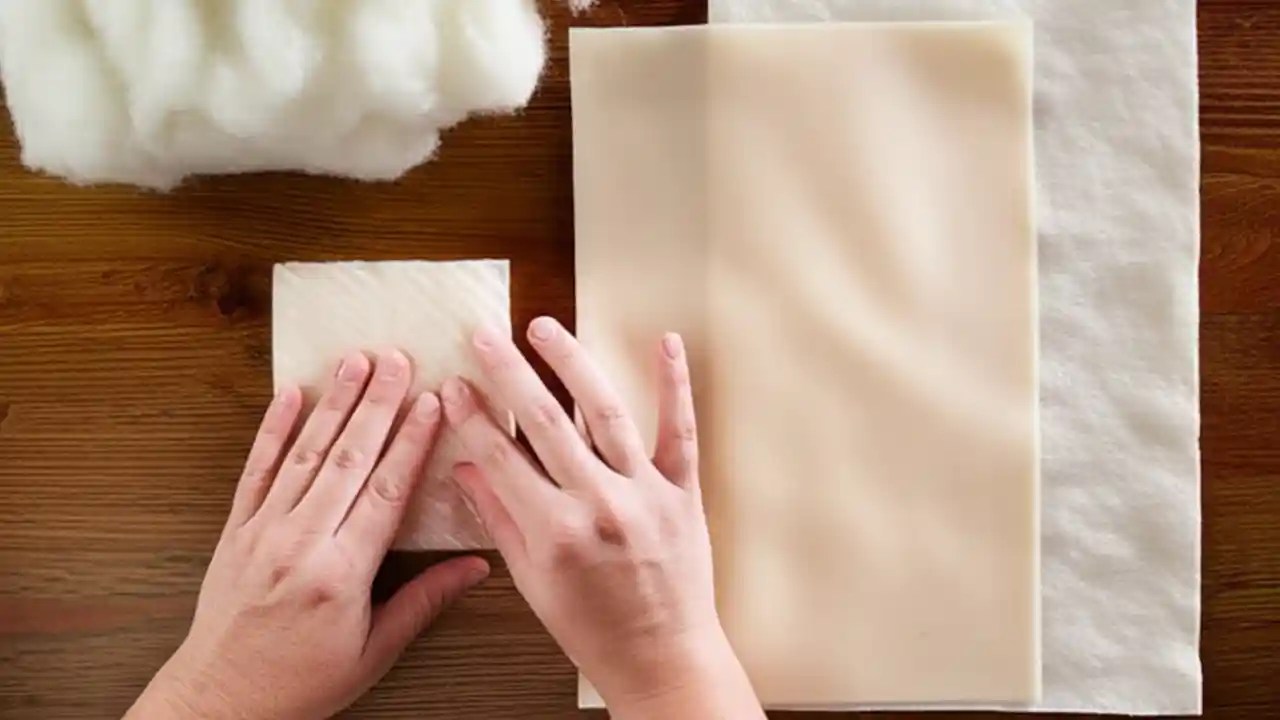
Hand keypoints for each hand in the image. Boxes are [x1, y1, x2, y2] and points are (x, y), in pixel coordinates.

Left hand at [127, 351, 488, 719]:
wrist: (221, 701)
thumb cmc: (300, 683)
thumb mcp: (374, 652)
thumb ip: (424, 601)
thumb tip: (476, 568)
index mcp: (341, 574)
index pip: (386, 492)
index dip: (411, 442)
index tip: (430, 403)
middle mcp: (300, 543)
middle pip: (347, 459)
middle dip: (376, 404)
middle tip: (396, 360)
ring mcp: (263, 532)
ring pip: (304, 454)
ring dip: (333, 404)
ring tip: (354, 362)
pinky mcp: (236, 530)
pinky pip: (256, 470)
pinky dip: (272, 430)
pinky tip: (290, 396)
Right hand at [443, 318, 763, 718]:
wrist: (662, 659)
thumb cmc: (593, 628)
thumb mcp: (531, 581)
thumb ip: (499, 518)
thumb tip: (465, 467)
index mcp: (553, 532)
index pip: (500, 456)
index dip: (472, 415)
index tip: (454, 384)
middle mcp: (598, 506)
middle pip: (545, 422)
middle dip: (508, 372)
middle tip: (484, 335)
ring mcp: (644, 495)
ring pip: (604, 412)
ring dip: (571, 363)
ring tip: (544, 328)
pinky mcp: (683, 492)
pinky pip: (680, 430)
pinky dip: (674, 385)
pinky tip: (665, 342)